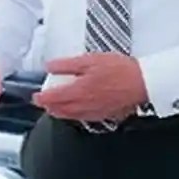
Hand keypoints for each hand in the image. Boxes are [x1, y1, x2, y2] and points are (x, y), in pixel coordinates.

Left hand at [32, 52, 147, 121]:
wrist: (143, 82)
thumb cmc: (120, 69)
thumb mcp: (90, 60)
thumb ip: (67, 65)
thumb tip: (50, 66)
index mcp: (78, 91)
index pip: (53, 98)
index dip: (42, 98)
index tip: (35, 96)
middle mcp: (84, 105)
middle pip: (60, 110)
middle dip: (49, 107)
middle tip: (43, 102)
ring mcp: (94, 112)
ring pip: (71, 116)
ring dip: (60, 112)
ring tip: (55, 107)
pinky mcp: (104, 115)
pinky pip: (84, 118)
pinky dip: (75, 115)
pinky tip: (76, 111)